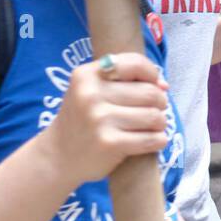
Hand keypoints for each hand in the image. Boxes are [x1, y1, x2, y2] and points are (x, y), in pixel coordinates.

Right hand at [39, 53, 170, 183]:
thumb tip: (163, 85)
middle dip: (160, 102)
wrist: (57, 157)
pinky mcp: (110, 143)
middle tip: (154, 110)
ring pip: (154, 116)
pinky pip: (151, 139)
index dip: (152, 74)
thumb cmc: (82, 120)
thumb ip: (125, 81)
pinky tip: (154, 140)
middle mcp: (91, 94)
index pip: (135, 63)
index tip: (155, 85)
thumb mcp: (92, 90)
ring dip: (161, 122)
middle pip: (150, 92)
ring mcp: (99, 119)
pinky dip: (159, 140)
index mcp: (86, 75)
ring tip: (152, 126)